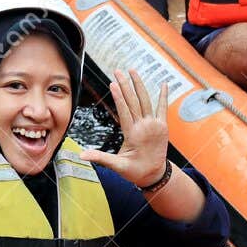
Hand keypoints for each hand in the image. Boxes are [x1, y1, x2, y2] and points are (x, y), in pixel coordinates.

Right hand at [80, 70, 169, 186]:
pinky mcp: (163, 126)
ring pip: (146, 101)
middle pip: (134, 101)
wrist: (156, 175)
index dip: (119, 96)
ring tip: (132, 71)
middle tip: (117, 71)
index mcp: (133, 134)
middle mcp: (145, 127)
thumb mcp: (117, 166)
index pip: (125, 111)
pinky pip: (163, 108)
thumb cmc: (135, 171)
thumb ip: (101, 158)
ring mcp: (155, 125)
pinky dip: (164, 96)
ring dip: (139, 85)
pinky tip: (164, 84)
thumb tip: (82, 156)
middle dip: (125, 85)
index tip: (113, 83)